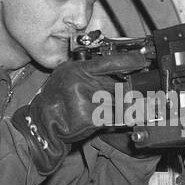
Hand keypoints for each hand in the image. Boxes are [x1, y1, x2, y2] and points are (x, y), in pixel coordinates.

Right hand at [11, 51, 149, 168]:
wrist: (43, 123)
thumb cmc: (56, 101)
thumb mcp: (68, 77)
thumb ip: (89, 74)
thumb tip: (118, 73)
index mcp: (77, 69)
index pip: (109, 62)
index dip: (129, 61)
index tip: (142, 61)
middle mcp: (82, 82)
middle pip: (118, 85)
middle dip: (128, 93)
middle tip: (139, 95)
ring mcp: (86, 100)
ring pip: (119, 103)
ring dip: (124, 109)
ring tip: (114, 112)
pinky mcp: (90, 117)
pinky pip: (114, 118)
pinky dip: (117, 121)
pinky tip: (109, 122)